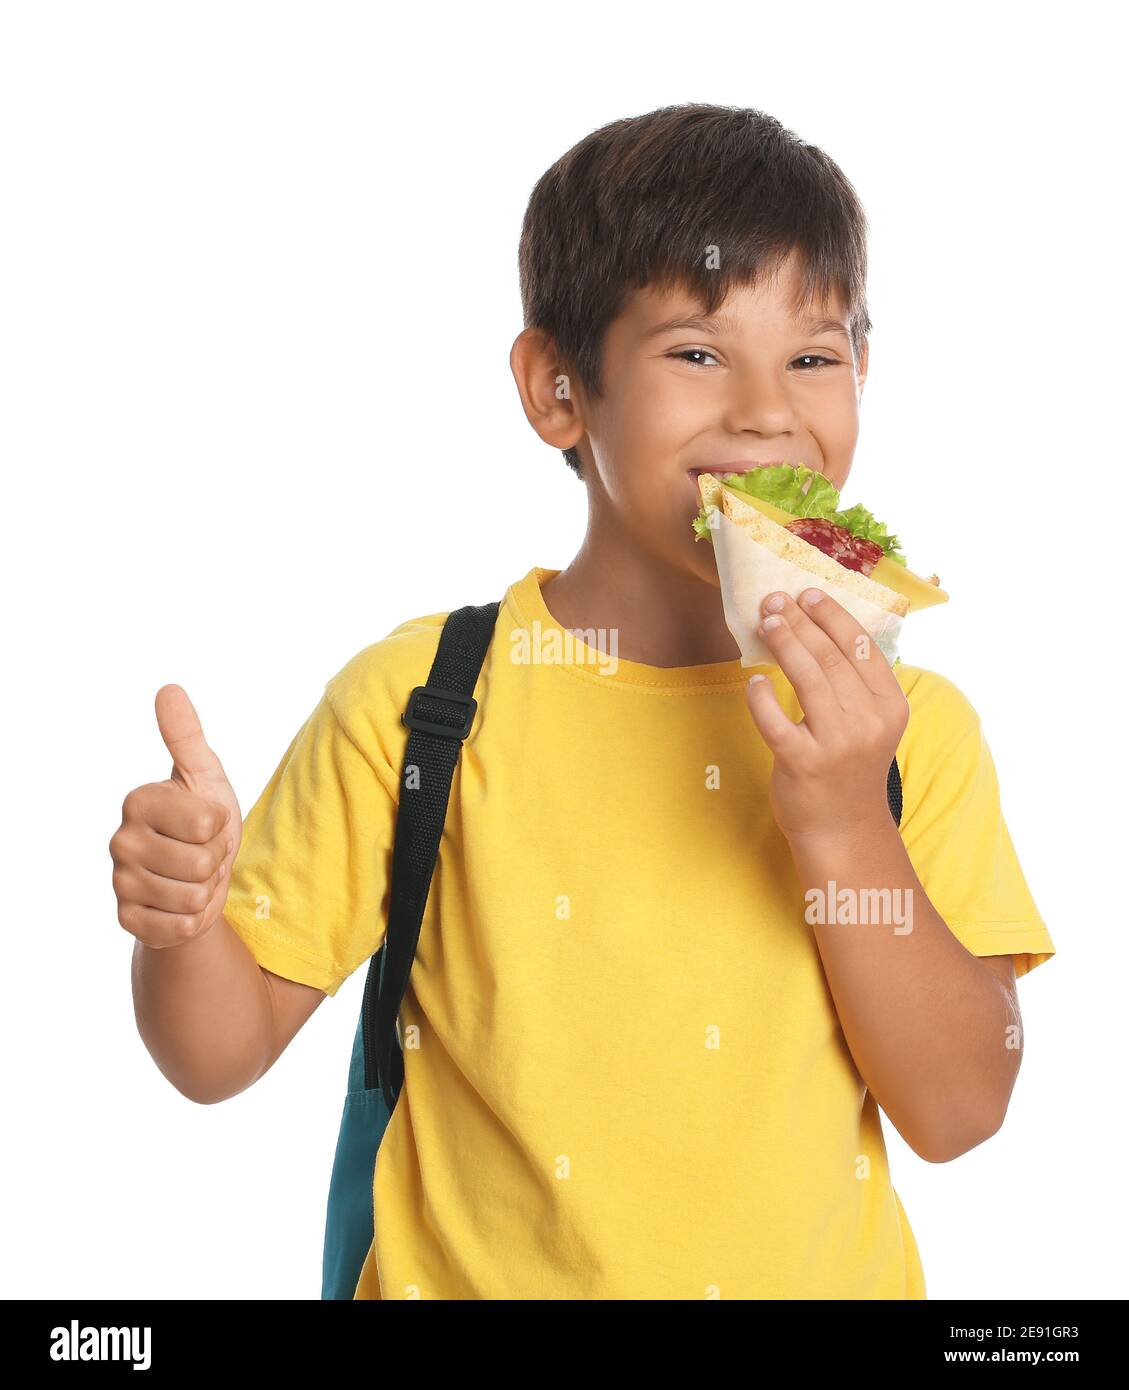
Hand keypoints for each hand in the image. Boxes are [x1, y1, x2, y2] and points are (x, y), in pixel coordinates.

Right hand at [109, 686, 242, 947]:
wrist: (196, 878)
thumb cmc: (204, 822)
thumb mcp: (204, 777)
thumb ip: (187, 736)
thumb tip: (169, 689)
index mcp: (139, 800)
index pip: (208, 822)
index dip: (221, 827)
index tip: (206, 824)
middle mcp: (119, 840)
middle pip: (202, 862)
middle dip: (215, 862)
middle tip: (202, 854)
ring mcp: (120, 882)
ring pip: (193, 897)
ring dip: (205, 890)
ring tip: (193, 877)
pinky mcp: (128, 920)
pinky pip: (180, 925)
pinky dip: (193, 918)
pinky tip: (180, 903)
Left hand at [743, 587, 908, 842]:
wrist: (843, 829)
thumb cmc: (850, 767)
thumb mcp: (871, 724)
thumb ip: (856, 684)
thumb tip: (819, 627)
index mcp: (891, 706)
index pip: (862, 647)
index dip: (833, 616)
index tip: (808, 594)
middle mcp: (869, 723)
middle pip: (831, 657)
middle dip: (800, 621)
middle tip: (774, 600)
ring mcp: (837, 744)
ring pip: (807, 678)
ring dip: (783, 643)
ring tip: (766, 622)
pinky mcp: (803, 763)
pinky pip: (775, 721)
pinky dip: (761, 697)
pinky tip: (753, 681)